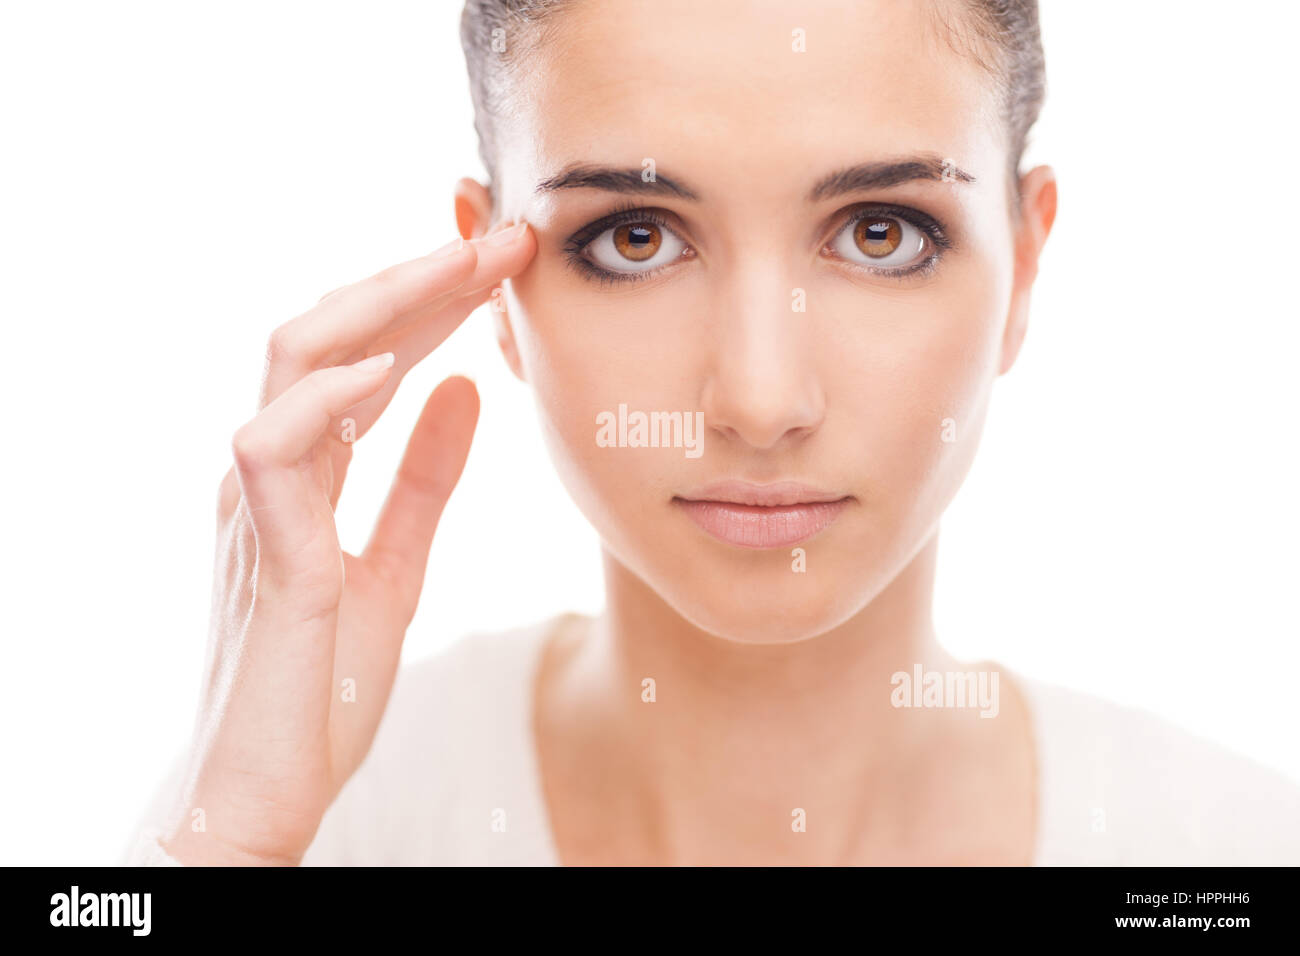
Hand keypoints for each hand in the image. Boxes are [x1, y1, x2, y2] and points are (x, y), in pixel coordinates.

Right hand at [161, 222, 535, 863]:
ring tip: (460, 272)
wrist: (266, 792)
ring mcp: (257, 505)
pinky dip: (326, 400)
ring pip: (293, 362)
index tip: (505, 264)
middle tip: (500, 241)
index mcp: (305, 470)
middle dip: (416, 279)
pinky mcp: (264, 556)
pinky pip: (272, 449)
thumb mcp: (396, 565)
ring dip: (380, 308)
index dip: (431, 301)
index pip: (364, 354)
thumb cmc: (318, 684)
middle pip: (327, 333)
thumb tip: (465, 390)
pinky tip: (390, 370)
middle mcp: (270, 470)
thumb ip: (424, 479)